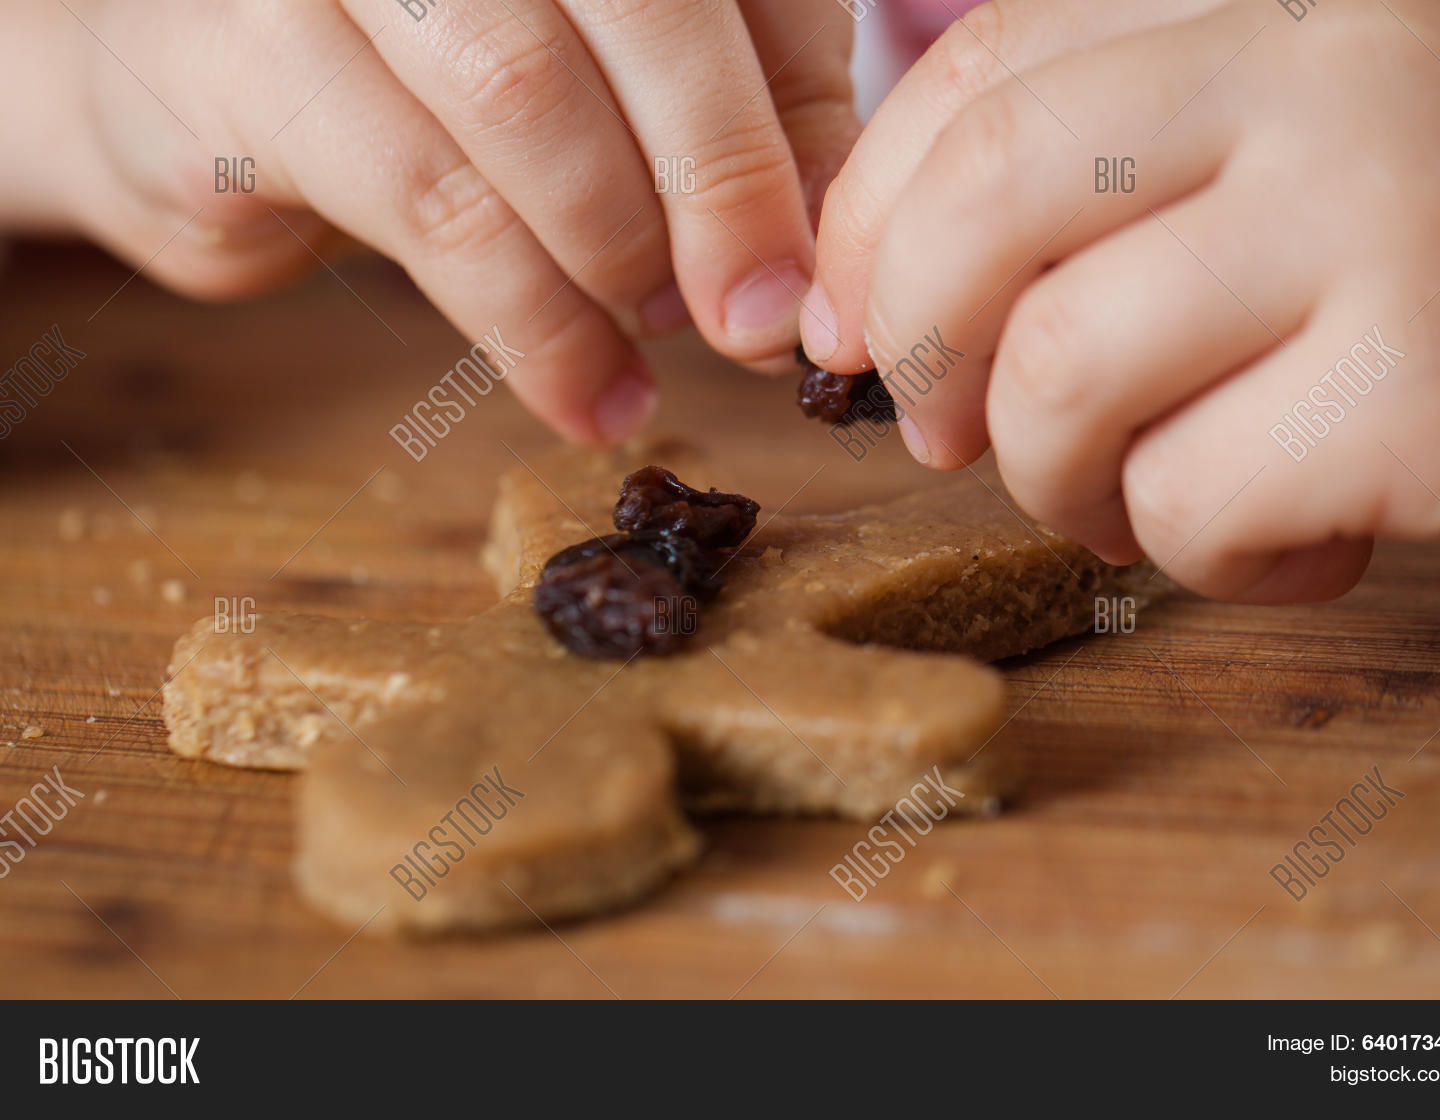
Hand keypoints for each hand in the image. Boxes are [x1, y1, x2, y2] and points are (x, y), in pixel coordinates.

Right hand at [12, 0, 859, 443]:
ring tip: (654, 350)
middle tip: (755, 321)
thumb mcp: (599, 72)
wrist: (191, 73)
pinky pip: (432, 203)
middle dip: (722, 187)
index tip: (816, 263)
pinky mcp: (253, 48)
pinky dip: (532, 325)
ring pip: (527, 103)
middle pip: (648, 6)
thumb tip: (823, 231)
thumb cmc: (425, 72)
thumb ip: (731, 108)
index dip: (792, 122)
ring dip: (617, 256)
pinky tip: (584, 394)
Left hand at [805, 0, 1439, 601]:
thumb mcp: (1293, 174)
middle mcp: (1342, 55)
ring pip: (1069, 370)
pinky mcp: (1436, 381)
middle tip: (954, 435)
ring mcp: (1394, 207)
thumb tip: (859, 308)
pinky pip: (1193, 499)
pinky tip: (1299, 546)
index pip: (982, 70)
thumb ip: (1109, 192)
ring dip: (1063, 480)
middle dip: (922, 350)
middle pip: (988, 202)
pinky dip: (1207, 560)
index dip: (873, 223)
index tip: (857, 332)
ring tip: (1145, 503)